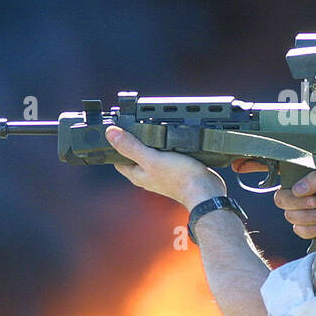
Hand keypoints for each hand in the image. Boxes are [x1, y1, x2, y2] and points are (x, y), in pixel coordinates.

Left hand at [107, 126, 225, 207]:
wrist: (205, 190)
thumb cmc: (179, 178)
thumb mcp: (151, 158)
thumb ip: (131, 146)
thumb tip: (110, 133)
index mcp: (137, 174)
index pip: (118, 159)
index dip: (115, 145)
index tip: (117, 130)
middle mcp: (148, 176)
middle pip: (135, 156)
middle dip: (134, 142)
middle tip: (136, 126)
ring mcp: (161, 174)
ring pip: (151, 156)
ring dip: (151, 144)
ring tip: (154, 130)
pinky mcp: (175, 171)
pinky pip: (165, 157)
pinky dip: (166, 148)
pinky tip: (171, 141)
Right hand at [231, 160, 315, 239]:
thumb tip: (297, 189)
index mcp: (308, 179)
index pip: (279, 172)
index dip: (257, 167)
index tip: (240, 165)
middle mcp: (305, 195)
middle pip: (280, 200)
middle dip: (296, 203)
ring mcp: (308, 213)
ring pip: (290, 217)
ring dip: (307, 217)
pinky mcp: (314, 230)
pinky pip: (298, 230)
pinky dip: (309, 229)